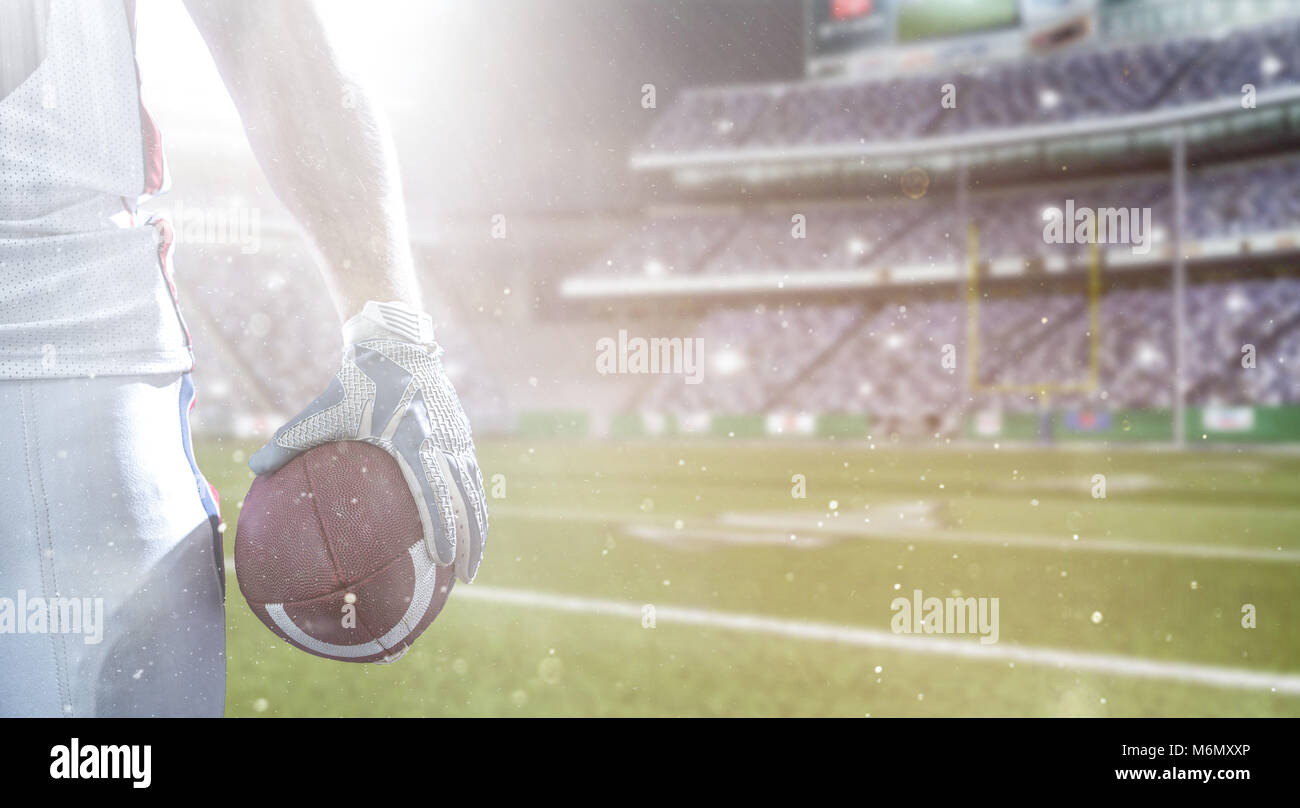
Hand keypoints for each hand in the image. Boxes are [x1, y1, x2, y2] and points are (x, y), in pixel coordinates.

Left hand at [249, 302, 486, 582]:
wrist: (397, 346)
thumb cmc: (357, 381)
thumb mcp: (323, 408)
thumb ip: (290, 440)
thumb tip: (252, 470)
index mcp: (414, 438)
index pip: (435, 490)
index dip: (443, 526)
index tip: (443, 558)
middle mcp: (443, 441)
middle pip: (467, 498)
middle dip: (472, 540)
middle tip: (466, 578)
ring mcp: (457, 438)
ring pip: (475, 491)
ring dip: (478, 528)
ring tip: (472, 565)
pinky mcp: (461, 436)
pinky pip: (471, 479)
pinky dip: (472, 507)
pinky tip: (464, 531)